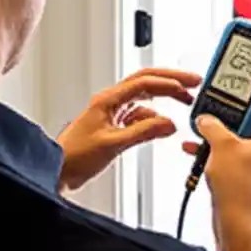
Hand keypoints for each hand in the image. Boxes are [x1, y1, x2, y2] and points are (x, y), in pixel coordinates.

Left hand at [56, 68, 200, 191]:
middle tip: (192, 83)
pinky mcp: (113, 125)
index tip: (189, 84)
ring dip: (164, 99)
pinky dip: (153, 117)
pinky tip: (161, 125)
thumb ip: (143, 132)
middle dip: (170, 81)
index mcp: (108, 99)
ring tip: (183, 103)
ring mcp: (112, 112)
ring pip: (143, 98)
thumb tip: (169, 123)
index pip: (144, 82)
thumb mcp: (113, 143)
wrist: (58, 170)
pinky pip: (138, 115)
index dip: (169, 81)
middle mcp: (110, 102)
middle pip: (145, 82)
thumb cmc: (75, 155)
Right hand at [182, 90, 250, 240]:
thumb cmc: (239, 187)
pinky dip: (224, 156)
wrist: (238, 225)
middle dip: (244, 116)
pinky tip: (203, 155)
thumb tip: (206, 120)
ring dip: (229, 138)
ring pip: (250, 145)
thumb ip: (212, 126)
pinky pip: (241, 162)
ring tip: (209, 133)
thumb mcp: (221, 145)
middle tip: (229, 108)